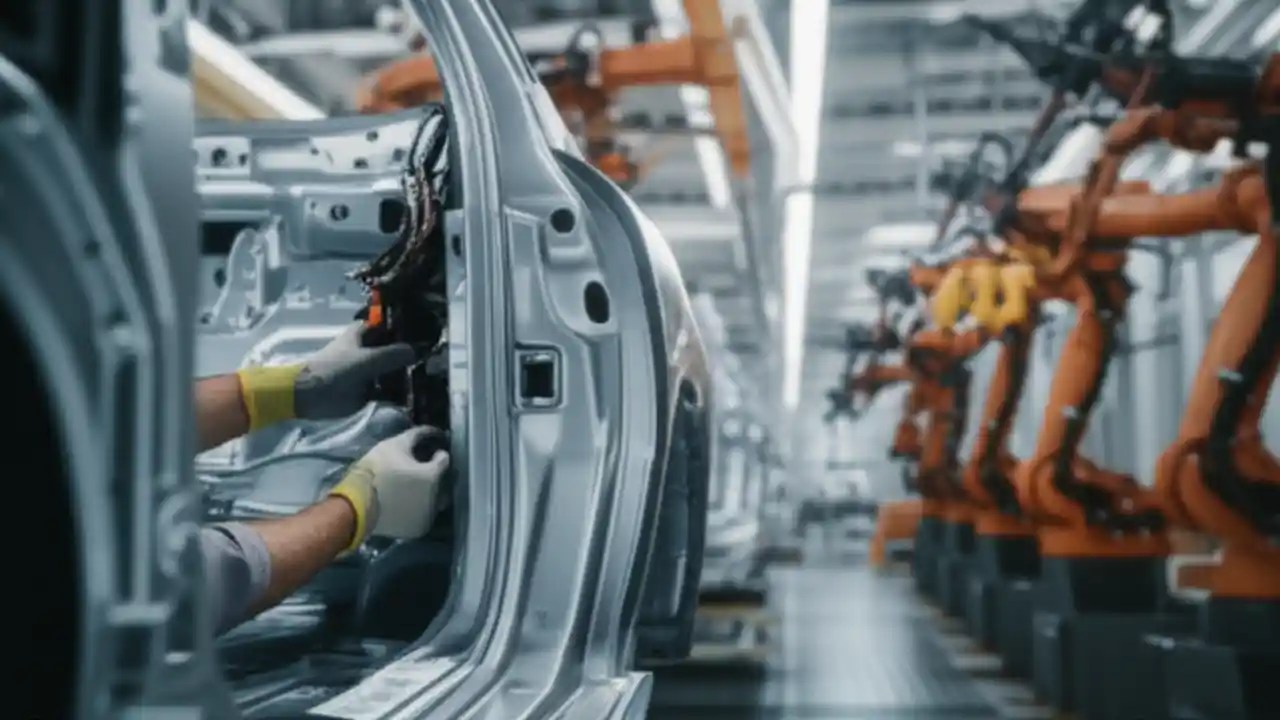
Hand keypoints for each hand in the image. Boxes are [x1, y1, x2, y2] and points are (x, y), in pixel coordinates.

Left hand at [236, 322, 415, 429]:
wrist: (309, 397)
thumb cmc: (333, 371)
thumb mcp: (365, 360)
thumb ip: (392, 355)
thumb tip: (415, 351)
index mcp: (364, 332)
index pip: (391, 324)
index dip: (409, 326)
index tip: (430, 331)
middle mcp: (369, 348)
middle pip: (395, 347)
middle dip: (412, 352)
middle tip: (435, 358)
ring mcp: (369, 368)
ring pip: (394, 368)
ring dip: (408, 373)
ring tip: (431, 377)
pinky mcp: (368, 388)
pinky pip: (389, 387)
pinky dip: (399, 391)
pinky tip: (416, 394)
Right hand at [328, 426, 449, 552]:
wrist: (356, 504)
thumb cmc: (376, 470)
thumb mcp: (395, 445)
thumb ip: (417, 435)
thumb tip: (431, 430)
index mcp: (432, 476)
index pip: (444, 461)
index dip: (437, 455)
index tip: (430, 453)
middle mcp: (436, 498)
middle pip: (442, 482)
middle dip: (434, 476)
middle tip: (419, 472)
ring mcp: (427, 516)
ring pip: (435, 501)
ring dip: (428, 494)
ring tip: (411, 488)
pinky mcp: (418, 530)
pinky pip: (424, 515)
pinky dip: (418, 509)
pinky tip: (405, 502)